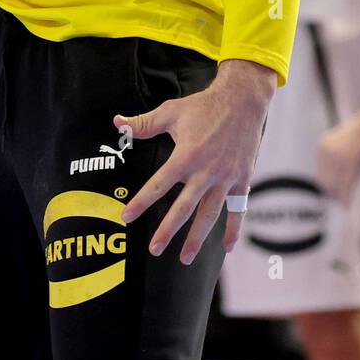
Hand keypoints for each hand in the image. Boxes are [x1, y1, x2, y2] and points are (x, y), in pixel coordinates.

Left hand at [117, 60, 274, 264]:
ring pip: (209, 215)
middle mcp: (206, 171)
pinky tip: (227, 248)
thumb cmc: (204, 105)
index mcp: (185, 156)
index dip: (141, 202)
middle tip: (154, 249)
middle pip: (183, 208)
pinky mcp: (242, 179)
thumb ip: (143, 123)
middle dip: (167, 231)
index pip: (158, 185)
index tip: (127, 217)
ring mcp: (226, 178)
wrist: (243, 100)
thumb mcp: (171, 112)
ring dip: (197, 238)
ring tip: (184, 258)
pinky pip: (238, 210)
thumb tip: (117, 122)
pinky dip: (234, 230)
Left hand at [317, 106, 359, 204]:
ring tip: (344, 206)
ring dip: (339, 197)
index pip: (320, 172)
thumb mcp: (346, 143)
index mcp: (323, 145)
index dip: (325, 186)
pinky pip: (346, 186)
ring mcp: (338, 158)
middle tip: (338, 203)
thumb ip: (337, 157)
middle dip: (331, 193)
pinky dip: (346, 198)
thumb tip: (336, 176)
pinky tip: (347, 206)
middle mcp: (326, 152)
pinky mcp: (351, 164)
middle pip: (325, 181)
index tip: (330, 196)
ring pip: (334, 185)